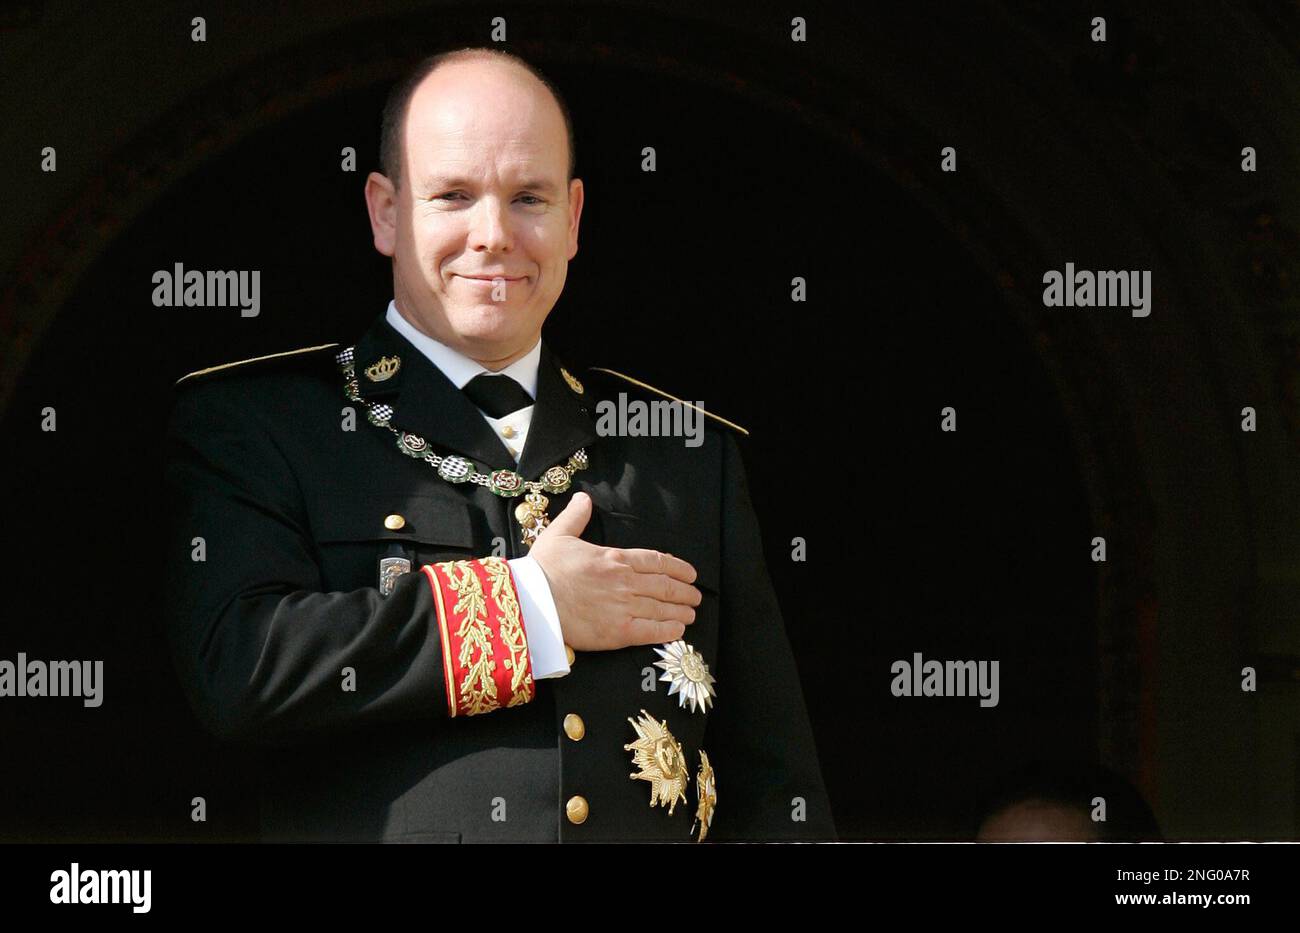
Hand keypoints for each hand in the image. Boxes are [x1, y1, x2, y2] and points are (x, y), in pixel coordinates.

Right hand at [529, 492, 701, 650]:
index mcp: (615, 558)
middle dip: (684, 592)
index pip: (656, 561)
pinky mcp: (619, 631)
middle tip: (695, 596)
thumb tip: (583, 498)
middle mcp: (626, 581)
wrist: (532, 601)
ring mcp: (625, 607)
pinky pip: (652, 631)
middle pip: (665, 586)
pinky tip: (678, 631)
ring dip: (681, 612)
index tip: (690, 574)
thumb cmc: (542, 570)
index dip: (677, 567)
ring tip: (691, 615)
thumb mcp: (558, 535)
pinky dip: (669, 631)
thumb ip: (575, 517)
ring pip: (663, 608)